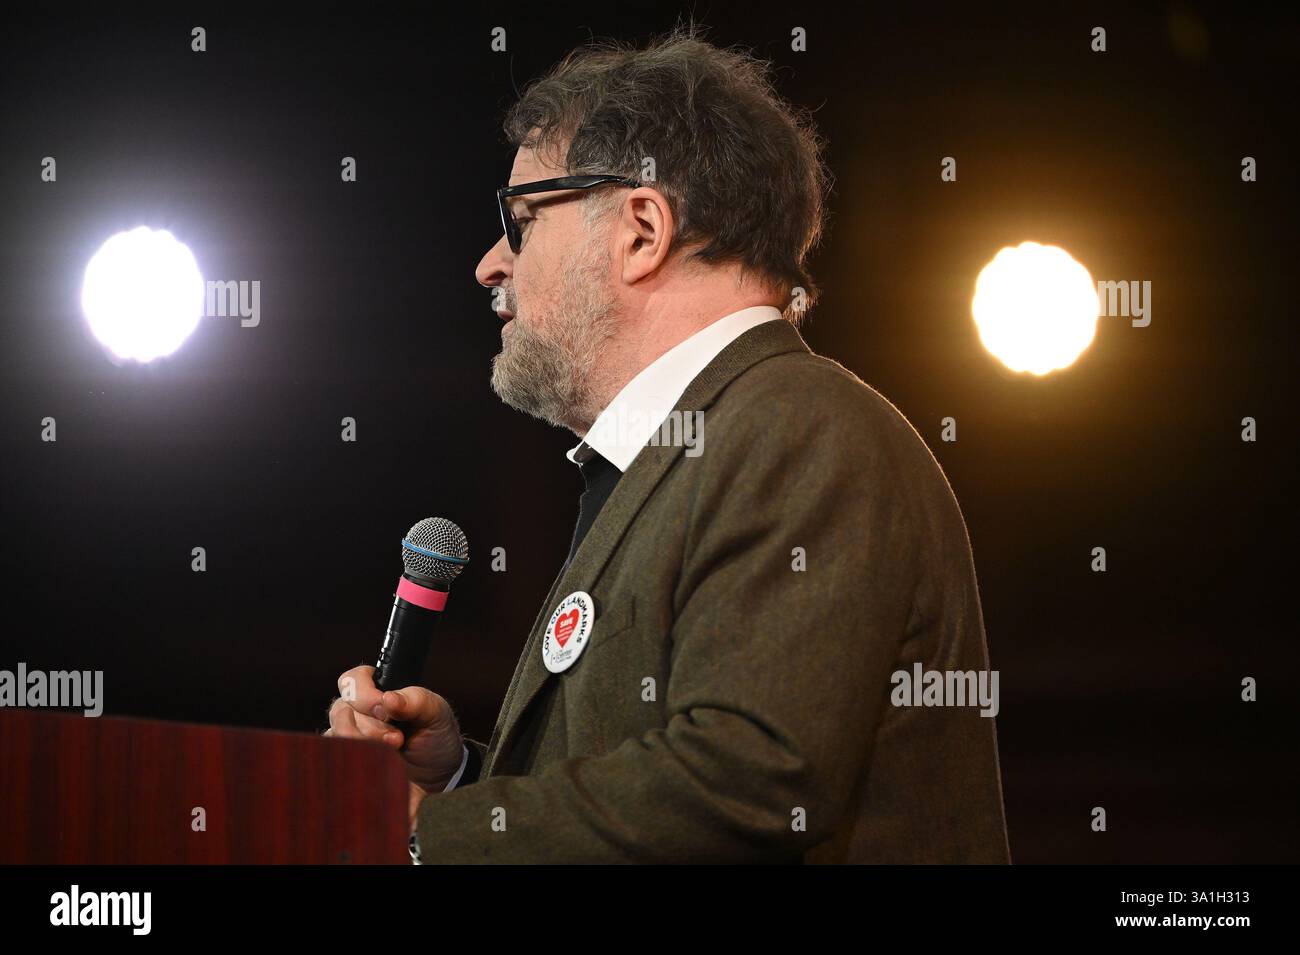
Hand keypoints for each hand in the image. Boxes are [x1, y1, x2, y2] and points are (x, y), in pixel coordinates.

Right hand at [325, 664, 465, 795]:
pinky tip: (379, 764)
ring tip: (393, 751)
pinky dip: (359, 759)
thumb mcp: (436, 714)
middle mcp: (358, 712)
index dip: (364, 695)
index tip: (384, 710)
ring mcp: (350, 737)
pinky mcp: (348, 761)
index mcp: (378, 690)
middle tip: (398, 738)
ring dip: (364, 743)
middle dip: (371, 726)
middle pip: (341, 710)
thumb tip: (389, 698)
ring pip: (335, 735)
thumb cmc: (436, 737)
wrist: (438, 777)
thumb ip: (416, 701)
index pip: (352, 681)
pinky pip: (338, 757)